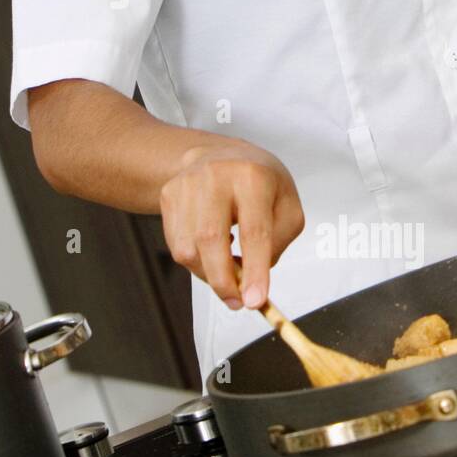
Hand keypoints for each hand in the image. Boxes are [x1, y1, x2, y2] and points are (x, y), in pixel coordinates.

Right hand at [158, 139, 304, 311]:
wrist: (219, 155)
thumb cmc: (257, 182)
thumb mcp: (287, 205)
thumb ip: (277, 242)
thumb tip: (252, 277)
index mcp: (253, 177)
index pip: (254, 231)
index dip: (254, 270)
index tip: (255, 300)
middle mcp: (216, 176)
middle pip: (211, 240)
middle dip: (223, 281)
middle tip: (236, 301)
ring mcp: (187, 184)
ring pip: (188, 248)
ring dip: (208, 273)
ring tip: (225, 268)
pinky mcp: (169, 196)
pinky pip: (176, 245)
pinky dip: (195, 260)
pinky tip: (210, 248)